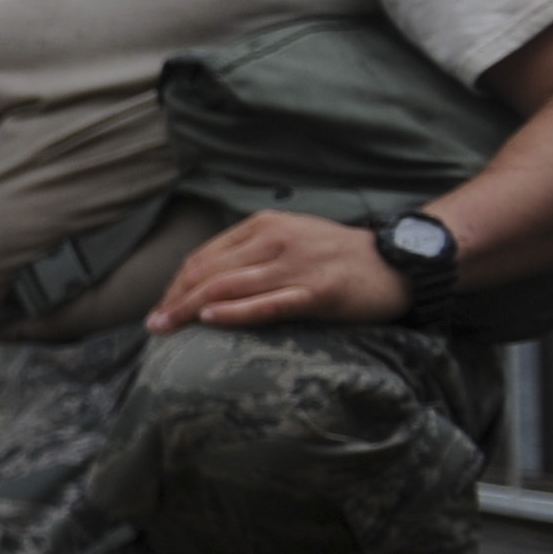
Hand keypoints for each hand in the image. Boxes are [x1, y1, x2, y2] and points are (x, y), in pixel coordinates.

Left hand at [148, 209, 408, 333]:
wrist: (400, 262)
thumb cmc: (337, 257)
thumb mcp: (289, 241)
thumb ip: (249, 254)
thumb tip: (204, 282)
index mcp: (263, 225)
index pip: (204, 257)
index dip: (176, 284)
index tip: (161, 307)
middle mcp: (275, 240)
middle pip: (209, 273)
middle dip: (175, 299)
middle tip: (153, 325)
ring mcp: (297, 265)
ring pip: (229, 287)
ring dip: (190, 309)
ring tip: (166, 328)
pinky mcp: (319, 291)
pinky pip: (268, 302)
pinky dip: (235, 311)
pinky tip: (209, 319)